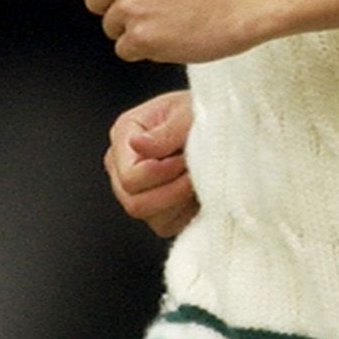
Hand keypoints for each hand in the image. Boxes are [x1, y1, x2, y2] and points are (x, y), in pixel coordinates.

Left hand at [60, 0, 257, 64]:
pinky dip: (143, 48)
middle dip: (116, 6)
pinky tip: (168, 35)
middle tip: (152, 4)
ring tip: (166, 19)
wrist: (243, 4)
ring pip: (110, 27)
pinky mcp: (141, 39)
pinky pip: (124, 49)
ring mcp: (131, 9)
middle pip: (93, 1)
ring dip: (132, 29)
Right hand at [106, 90, 199, 239]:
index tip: (187, 158)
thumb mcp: (187, 113)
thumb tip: (137, 144)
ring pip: (152, 218)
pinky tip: (197, 190)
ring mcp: (135, 191)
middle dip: (173, 190)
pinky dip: (187, 213)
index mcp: (123, 136)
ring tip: (198, 176)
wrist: (217, 126)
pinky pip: (166, 226)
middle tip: (196, 170)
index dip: (162, 173)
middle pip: (135, 203)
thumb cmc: (198, 113)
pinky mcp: (154, 211)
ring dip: (182, 200)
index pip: (130, 177)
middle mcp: (120, 167)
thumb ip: (166, 132)